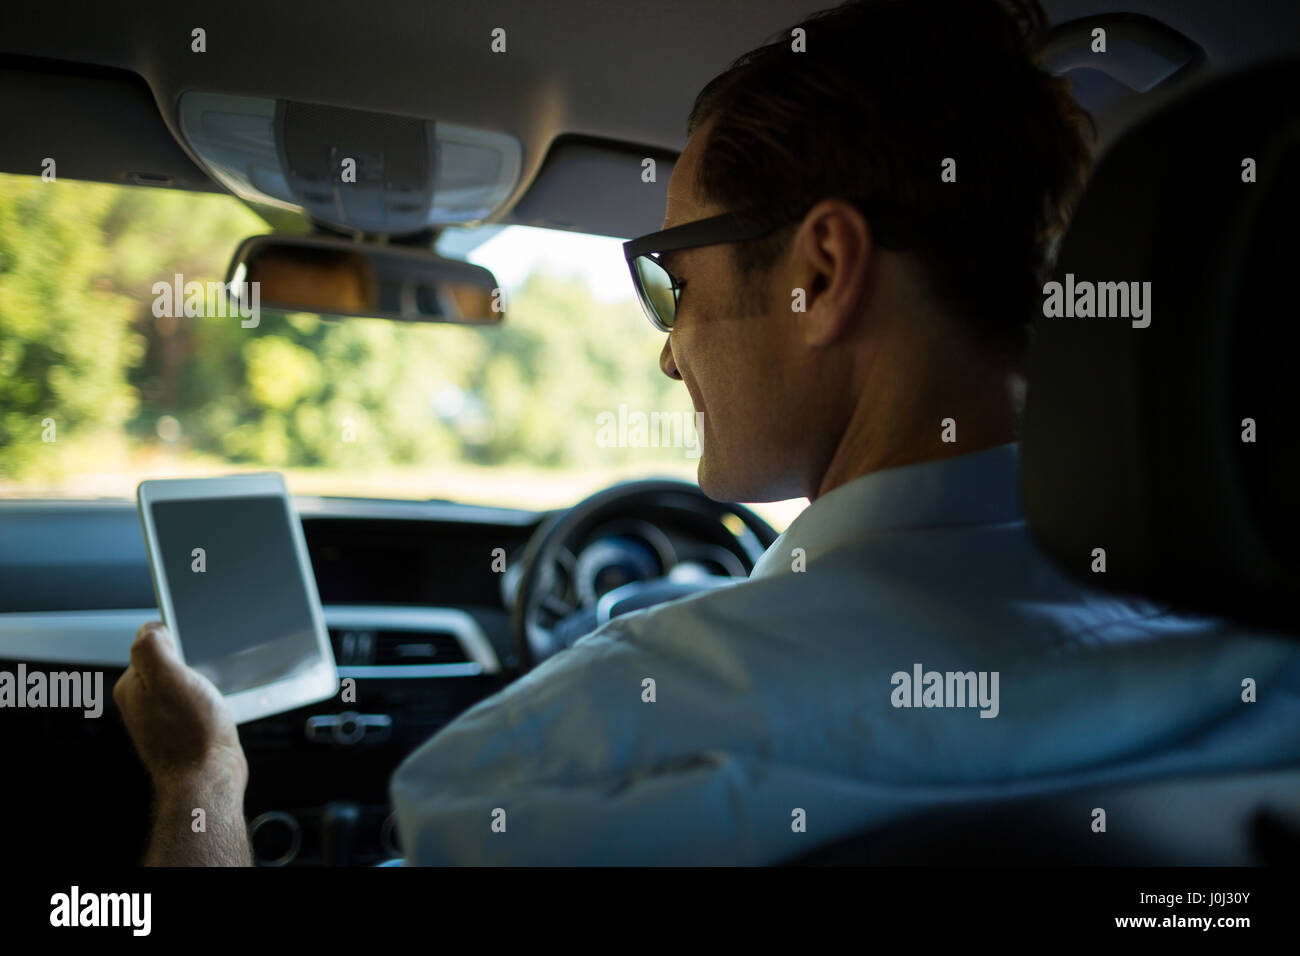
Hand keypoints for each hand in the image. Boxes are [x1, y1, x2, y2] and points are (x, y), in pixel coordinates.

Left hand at [114, 622, 247, 793]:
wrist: (208, 779)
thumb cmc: (192, 734)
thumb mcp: (170, 678)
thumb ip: (152, 647)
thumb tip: (151, 628)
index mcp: (132, 685)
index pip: (151, 641)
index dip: (177, 642)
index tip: (190, 658)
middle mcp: (141, 701)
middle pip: (169, 661)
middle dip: (190, 663)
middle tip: (201, 680)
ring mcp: (159, 717)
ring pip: (183, 682)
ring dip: (200, 683)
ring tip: (208, 699)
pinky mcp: (179, 729)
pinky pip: (193, 701)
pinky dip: (206, 700)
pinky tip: (212, 713)